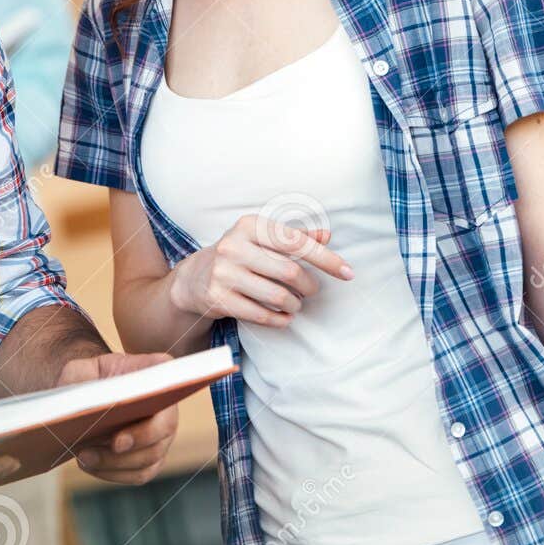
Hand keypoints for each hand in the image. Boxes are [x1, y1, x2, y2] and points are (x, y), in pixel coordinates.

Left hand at [56, 352, 178, 484]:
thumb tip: (83, 406)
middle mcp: (168, 405)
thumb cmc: (86, 378)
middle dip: (131, 445)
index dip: (150, 413)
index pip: (168, 387)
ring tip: (84, 458)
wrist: (87, 397)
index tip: (117, 440)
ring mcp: (163, 434)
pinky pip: (139, 474)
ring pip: (150, 457)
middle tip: (93, 452)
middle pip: (163, 430)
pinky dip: (113, 474)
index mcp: (156, 374)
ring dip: (115, 464)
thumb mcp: (79, 370)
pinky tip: (90, 466)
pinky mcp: (152, 458)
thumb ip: (81, 380)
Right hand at [171, 216, 352, 327]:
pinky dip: (280, 319)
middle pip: (290, 271)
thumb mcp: (262, 238)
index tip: (348, 273)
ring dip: (295, 304)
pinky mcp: (218, 298)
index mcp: (249, 225)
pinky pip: (262, 314)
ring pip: (278, 295)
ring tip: (295, 303)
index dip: (326, 259)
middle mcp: (233, 246)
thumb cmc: (239, 254)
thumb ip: (294, 236)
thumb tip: (327, 236)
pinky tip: (284, 316)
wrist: (195, 277)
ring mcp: (223, 273)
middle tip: (311, 291)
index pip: (296, 242)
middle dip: (309, 286)